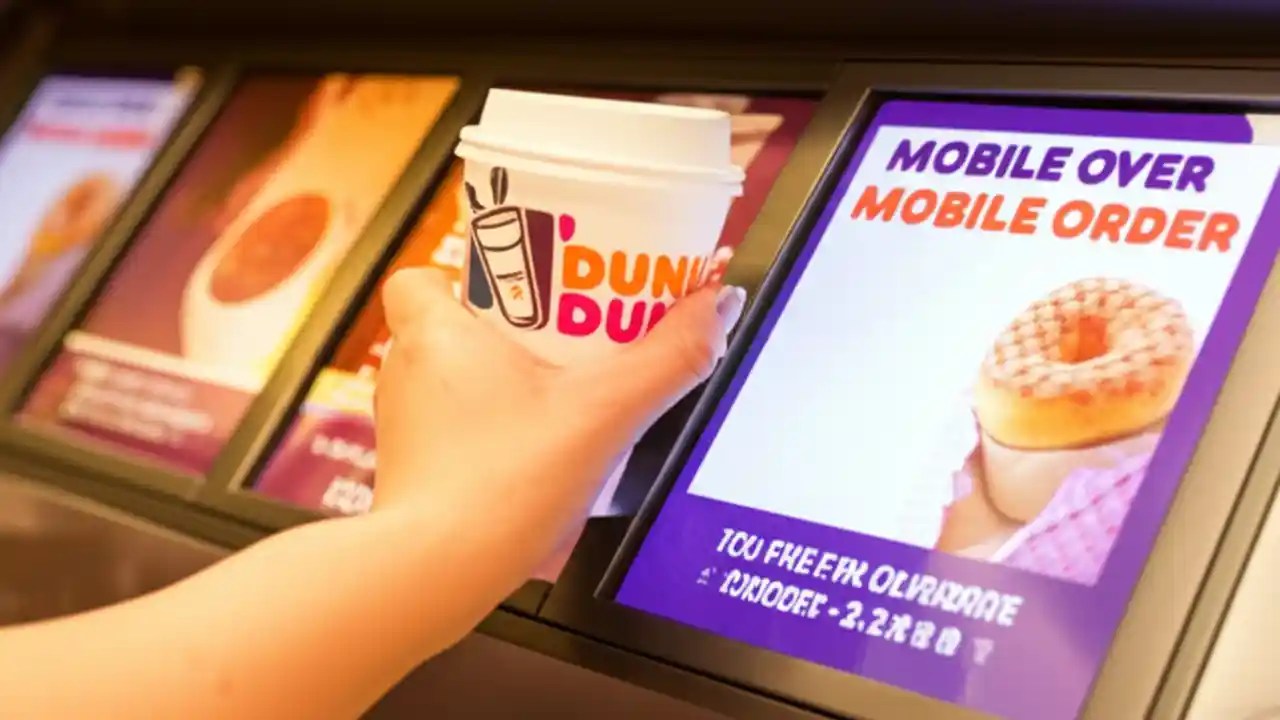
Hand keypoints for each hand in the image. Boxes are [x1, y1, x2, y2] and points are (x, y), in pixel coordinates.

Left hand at [373, 267, 745, 580]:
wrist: (435, 575)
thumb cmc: (497, 486)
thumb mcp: (604, 412)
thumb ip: (668, 358)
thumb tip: (716, 307)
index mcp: (435, 332)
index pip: (423, 272)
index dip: (469, 273)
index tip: (526, 283)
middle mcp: (408, 374)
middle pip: (454, 325)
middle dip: (513, 329)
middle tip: (570, 337)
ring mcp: (408, 428)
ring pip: (456, 382)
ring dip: (504, 383)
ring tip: (563, 395)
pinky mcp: (418, 473)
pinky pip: (458, 431)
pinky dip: (494, 434)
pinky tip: (539, 454)